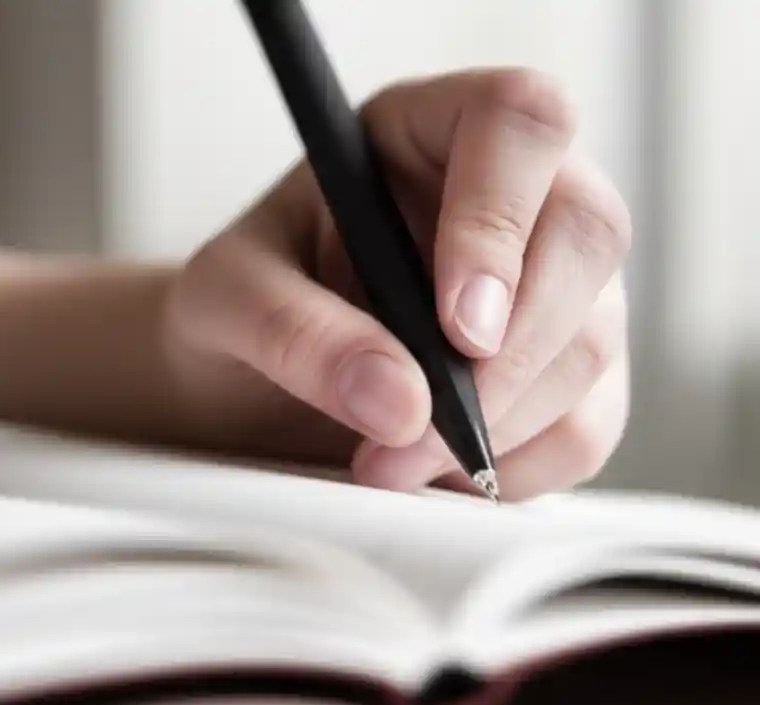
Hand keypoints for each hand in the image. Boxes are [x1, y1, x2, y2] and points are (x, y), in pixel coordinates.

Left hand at [164, 68, 630, 500]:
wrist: (242, 380)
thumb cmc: (234, 306)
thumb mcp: (223, 299)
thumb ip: (293, 329)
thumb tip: (400, 399)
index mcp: (424, 131)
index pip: (516, 121)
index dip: (501, 218)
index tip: (456, 324)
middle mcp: (510, 192)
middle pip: (588, 232)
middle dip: (509, 354)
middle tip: (420, 428)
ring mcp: (551, 279)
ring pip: (593, 340)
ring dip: (499, 425)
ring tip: (388, 461)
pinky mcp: (564, 368)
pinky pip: (587, 424)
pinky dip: (518, 468)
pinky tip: (436, 471)